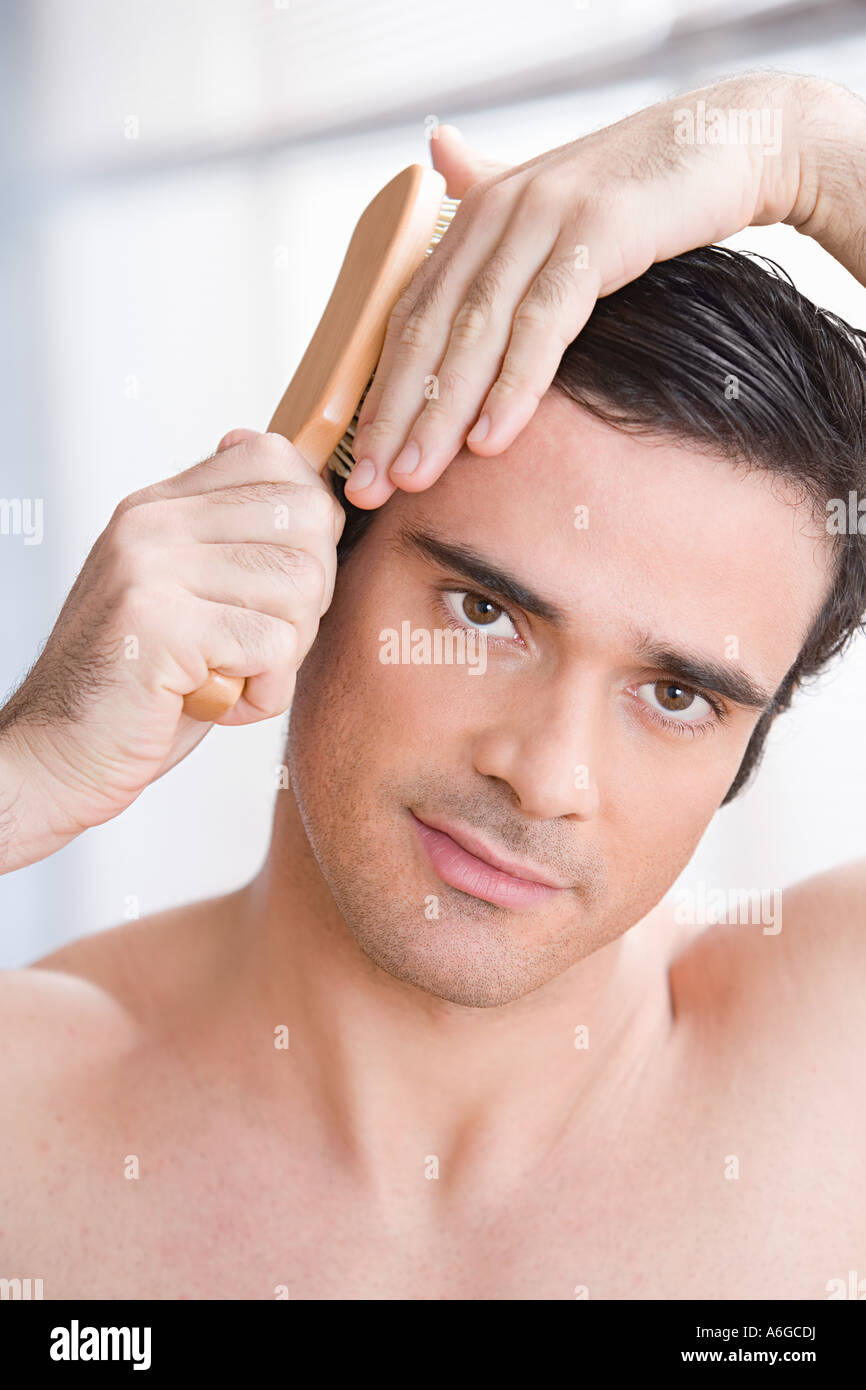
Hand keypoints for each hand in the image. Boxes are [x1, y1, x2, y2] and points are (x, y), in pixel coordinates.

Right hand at [0, 429, 343, 870]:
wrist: (60, 753)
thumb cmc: (138, 687)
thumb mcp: (188, 594)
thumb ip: (238, 544)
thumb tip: (315, 497)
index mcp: (162, 507)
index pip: (275, 459)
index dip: (310, 525)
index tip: (283, 584)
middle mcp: (153, 524)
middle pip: (306, 521)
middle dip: (311, 595)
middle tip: (266, 644)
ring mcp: (152, 568)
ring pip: (301, 585)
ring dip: (288, 651)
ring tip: (239, 674)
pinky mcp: (161, 625)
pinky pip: (275, 645)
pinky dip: (267, 691)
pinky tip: (225, 701)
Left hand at [344, 70, 816, 508]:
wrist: (731, 139)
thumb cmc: (644, 189)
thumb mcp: (556, 201)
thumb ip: (492, 185)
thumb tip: (437, 149)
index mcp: (476, 215)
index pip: (409, 316)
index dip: (378, 391)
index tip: (358, 462)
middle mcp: (496, 212)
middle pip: (428, 331)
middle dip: (393, 416)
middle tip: (368, 488)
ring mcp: (543, 219)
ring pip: (476, 333)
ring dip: (441, 412)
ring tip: (414, 477)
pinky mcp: (597, 232)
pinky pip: (544, 323)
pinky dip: (515, 383)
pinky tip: (492, 438)